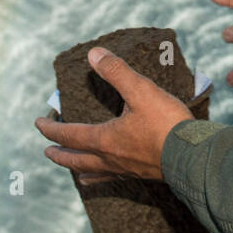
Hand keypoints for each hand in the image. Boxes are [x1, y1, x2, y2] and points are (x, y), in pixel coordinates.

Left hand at [35, 46, 192, 180]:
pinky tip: (111, 175)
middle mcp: (110, 158)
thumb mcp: (141, 91)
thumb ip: (117, 72)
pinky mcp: (142, 175)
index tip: (38, 123)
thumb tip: (94, 54)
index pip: (69, 135)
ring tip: (75, 171)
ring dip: (78, 168)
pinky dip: (104, 177)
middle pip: (75, 159)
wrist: (193, 156)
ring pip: (93, 172)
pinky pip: (115, 178)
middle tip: (47, 150)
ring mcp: (126, 169)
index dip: (51, 128)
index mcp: (104, 139)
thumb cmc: (166, 124)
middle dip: (59, 154)